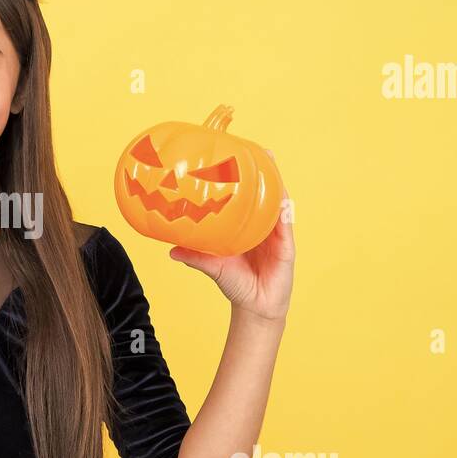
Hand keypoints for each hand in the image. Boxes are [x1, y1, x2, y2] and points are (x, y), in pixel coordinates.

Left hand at [169, 150, 294, 322]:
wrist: (254, 307)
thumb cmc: (235, 284)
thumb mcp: (212, 266)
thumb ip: (195, 256)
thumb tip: (170, 249)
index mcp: (247, 226)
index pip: (248, 198)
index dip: (246, 179)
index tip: (238, 156)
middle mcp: (263, 226)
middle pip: (267, 194)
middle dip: (266, 172)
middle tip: (260, 150)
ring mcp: (276, 234)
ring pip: (278, 204)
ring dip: (277, 184)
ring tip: (272, 164)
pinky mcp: (286, 247)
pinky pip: (284, 225)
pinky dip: (282, 211)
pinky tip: (280, 199)